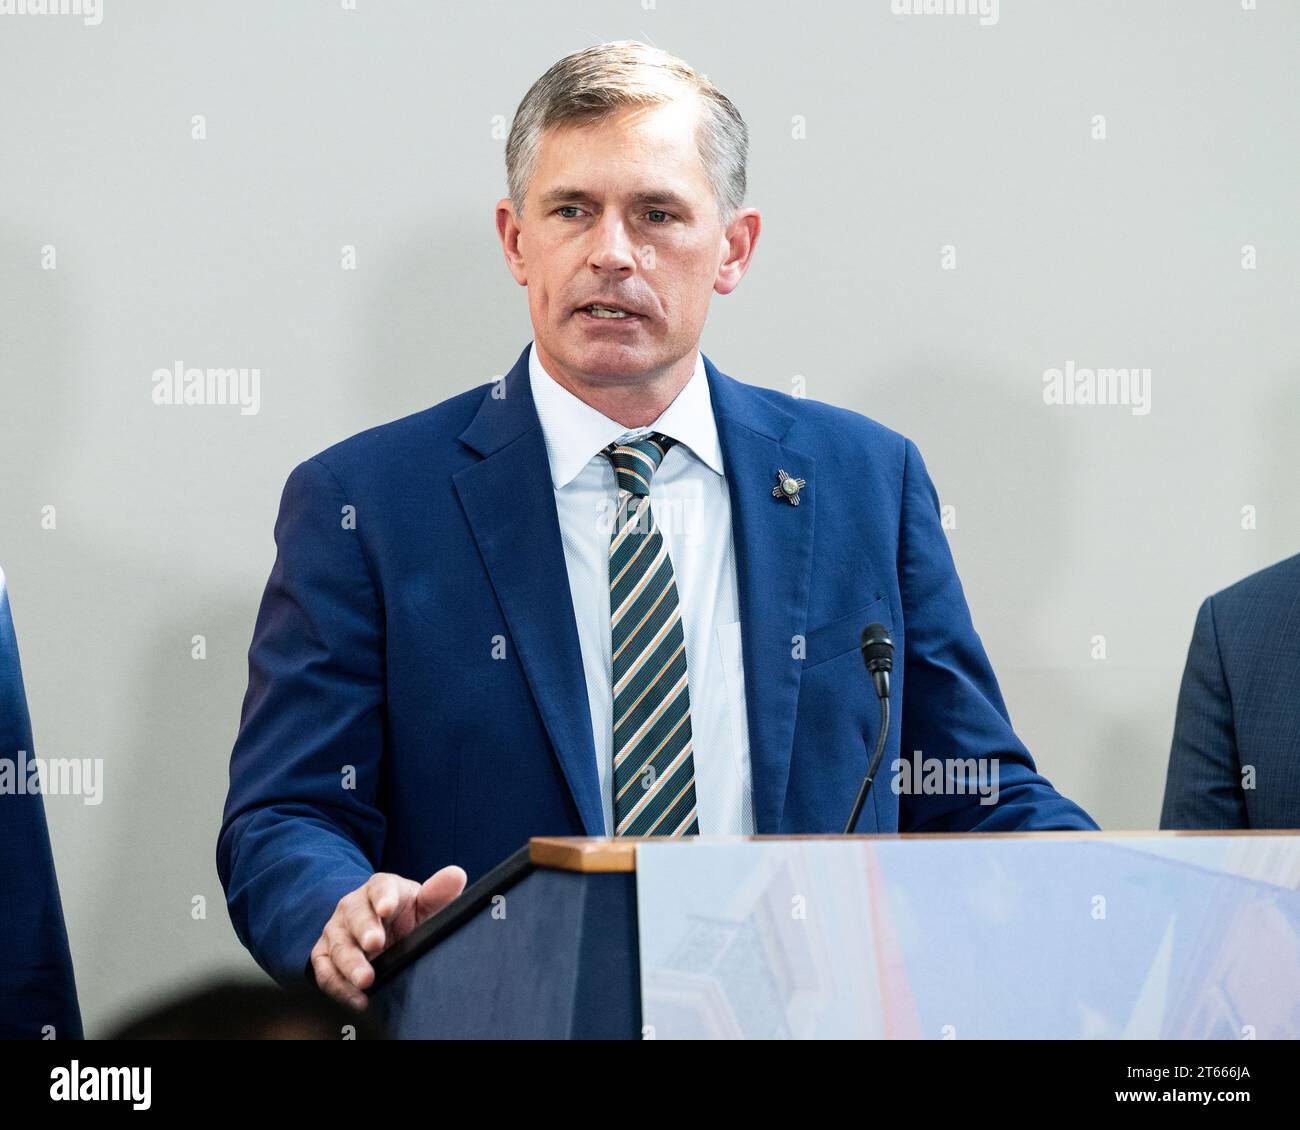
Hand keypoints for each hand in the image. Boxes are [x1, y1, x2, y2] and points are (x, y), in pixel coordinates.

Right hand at [310, 865, 466, 1009]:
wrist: (388, 936)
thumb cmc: (409, 917)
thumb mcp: (426, 906)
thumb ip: (439, 893)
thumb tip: (456, 875)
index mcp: (381, 888)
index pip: (381, 888)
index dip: (384, 897)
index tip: (388, 908)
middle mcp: (354, 906)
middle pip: (355, 915)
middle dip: (365, 930)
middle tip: (375, 944)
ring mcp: (337, 930)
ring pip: (338, 944)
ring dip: (350, 963)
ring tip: (366, 980)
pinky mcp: (324, 954)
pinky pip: (325, 969)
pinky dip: (337, 985)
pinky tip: (356, 999)